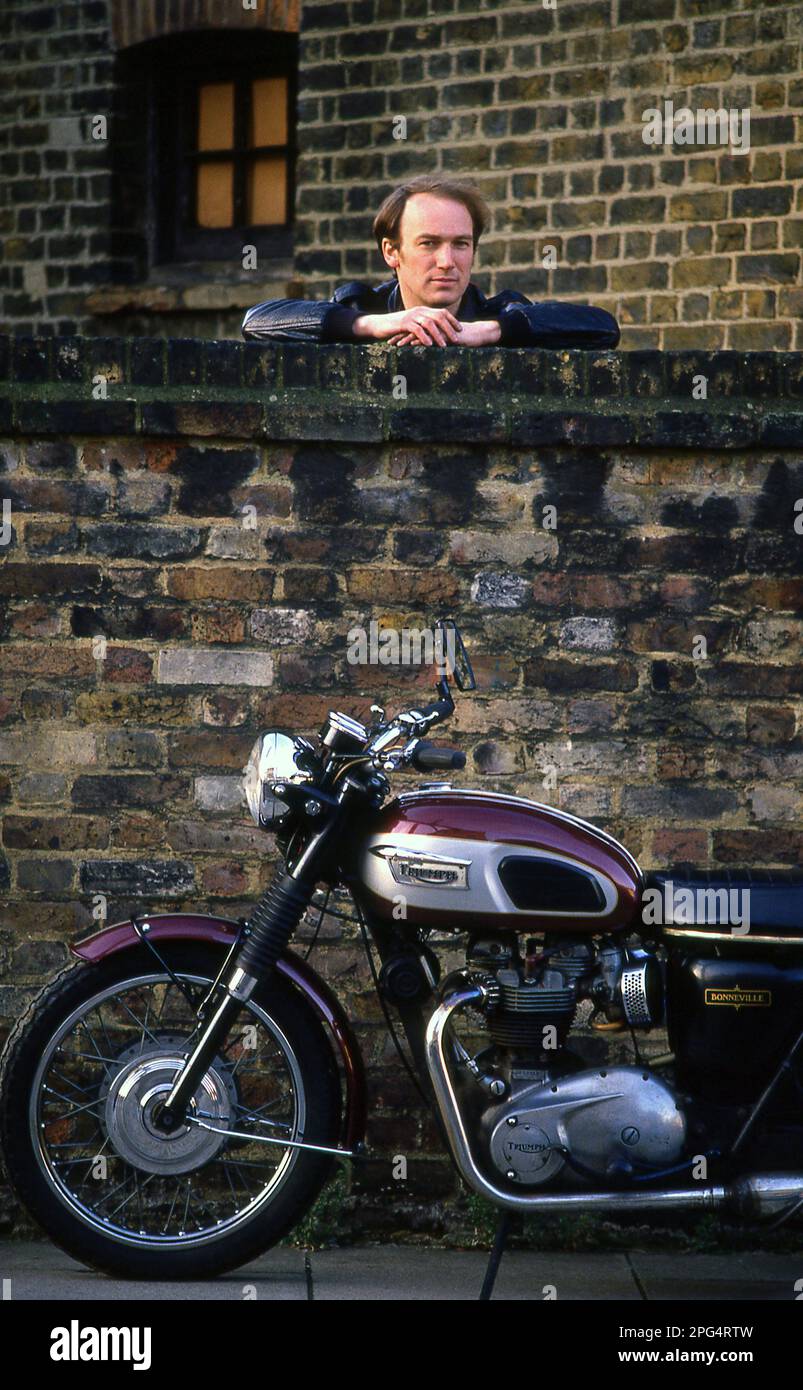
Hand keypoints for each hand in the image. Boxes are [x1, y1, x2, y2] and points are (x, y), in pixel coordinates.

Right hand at [354, 307, 463, 345]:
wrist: (379, 324)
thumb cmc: (397, 328)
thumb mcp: (413, 326)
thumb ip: (424, 327)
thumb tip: (436, 334)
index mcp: (423, 310)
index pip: (442, 313)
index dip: (452, 320)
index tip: (461, 329)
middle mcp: (419, 311)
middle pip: (439, 317)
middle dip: (449, 328)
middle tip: (457, 339)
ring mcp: (411, 316)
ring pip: (429, 324)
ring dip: (438, 335)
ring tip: (445, 345)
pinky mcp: (403, 323)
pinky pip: (416, 329)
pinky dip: (424, 337)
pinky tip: (429, 345)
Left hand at [387, 319, 501, 347]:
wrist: (475, 335)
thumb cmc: (461, 340)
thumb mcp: (445, 341)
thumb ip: (436, 342)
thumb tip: (426, 349)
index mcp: (431, 326)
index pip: (413, 329)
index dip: (402, 335)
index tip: (392, 340)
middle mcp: (432, 325)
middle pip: (412, 330)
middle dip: (399, 336)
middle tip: (388, 342)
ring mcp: (437, 329)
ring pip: (418, 333)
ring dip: (405, 339)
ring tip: (395, 345)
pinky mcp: (441, 333)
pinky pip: (428, 337)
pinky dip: (418, 341)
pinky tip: (409, 345)